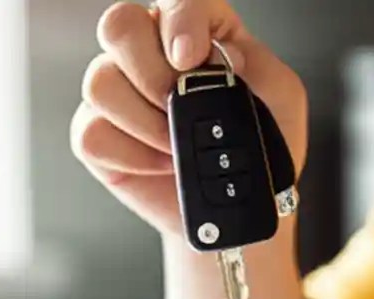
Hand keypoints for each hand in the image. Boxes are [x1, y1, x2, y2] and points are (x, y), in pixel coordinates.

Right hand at [71, 0, 307, 236]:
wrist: (233, 203)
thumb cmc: (257, 146)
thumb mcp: (281, 98)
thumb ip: (259, 66)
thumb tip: (225, 54)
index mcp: (195, 30)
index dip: (179, 20)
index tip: (190, 57)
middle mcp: (148, 52)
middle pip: (119, 26)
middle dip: (152, 73)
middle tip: (179, 106)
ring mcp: (116, 91)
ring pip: (100, 83)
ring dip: (144, 122)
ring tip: (176, 144)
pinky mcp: (94, 133)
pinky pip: (92, 134)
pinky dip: (131, 156)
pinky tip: (157, 162)